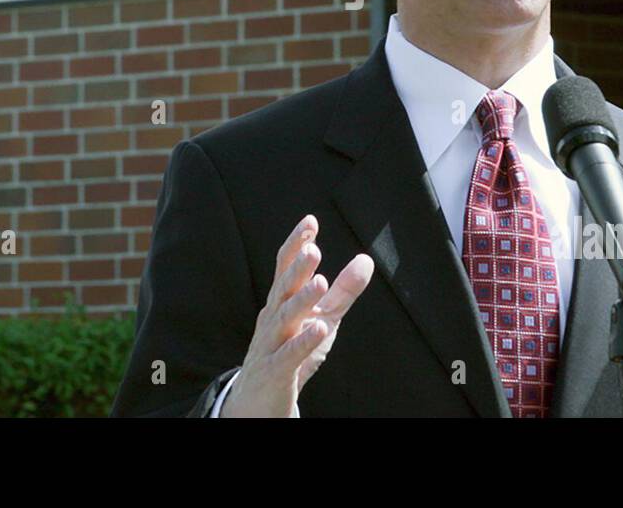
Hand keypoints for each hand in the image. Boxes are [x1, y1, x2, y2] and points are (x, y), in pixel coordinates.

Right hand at [220, 214, 373, 416]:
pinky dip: (302, 341)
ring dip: (301, 300)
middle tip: (312, 248)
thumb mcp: (322, 318)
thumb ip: (342, 290)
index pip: (285, 268)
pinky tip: (318, 329)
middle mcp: (272, 318)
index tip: (310, 221)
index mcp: (281, 302)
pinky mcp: (275, 371)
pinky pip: (288, 355)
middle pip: (284, 289)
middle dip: (298, 268)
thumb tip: (366, 259)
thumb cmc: (290, 352)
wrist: (257, 401)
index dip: (295, 245)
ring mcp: (270, 344)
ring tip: (319, 282)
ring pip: (284, 319)